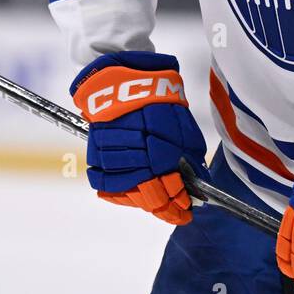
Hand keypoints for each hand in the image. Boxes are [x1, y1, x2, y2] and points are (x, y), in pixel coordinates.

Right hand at [70, 51, 209, 224]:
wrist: (124, 79)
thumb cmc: (158, 101)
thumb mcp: (183, 126)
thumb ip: (190, 157)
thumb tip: (198, 184)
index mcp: (159, 146)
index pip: (169, 187)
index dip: (179, 204)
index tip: (187, 212)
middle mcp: (134, 153)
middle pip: (148, 195)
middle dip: (165, 209)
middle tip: (175, 214)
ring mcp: (112, 156)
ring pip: (127, 193)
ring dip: (143, 201)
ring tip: (157, 204)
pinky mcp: (95, 153)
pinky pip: (105, 186)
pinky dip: (120, 194)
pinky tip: (133, 194)